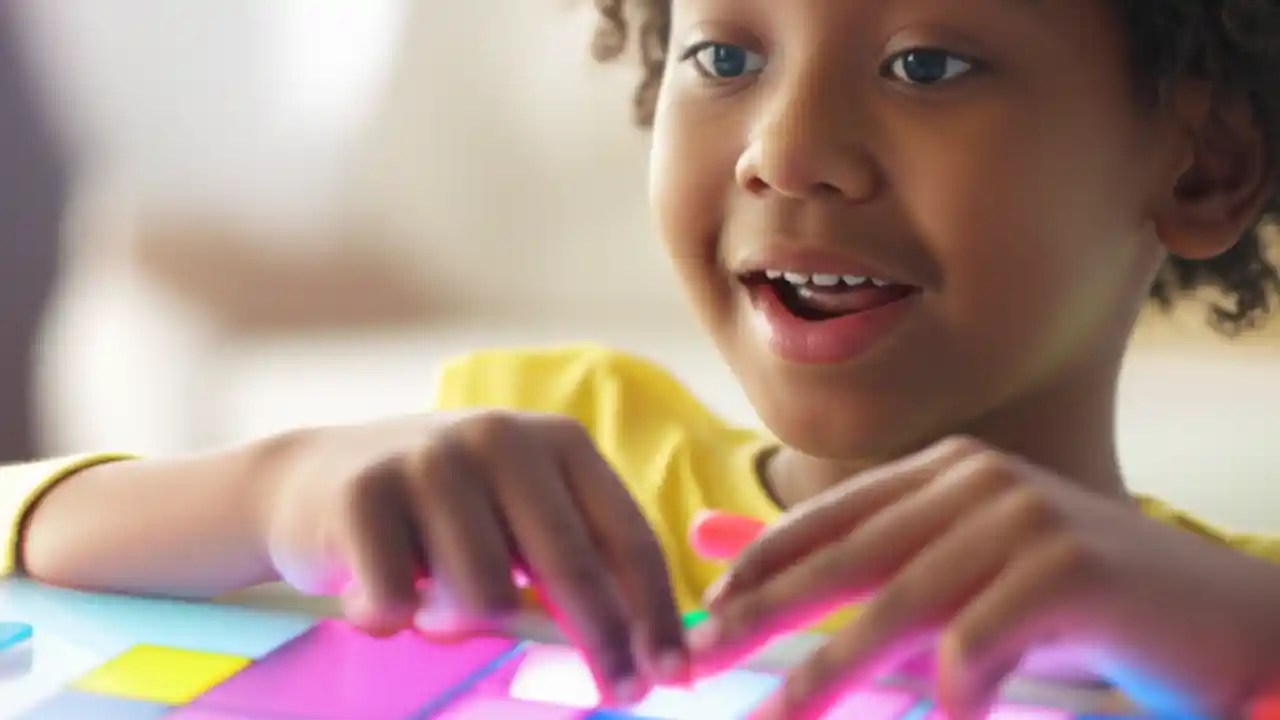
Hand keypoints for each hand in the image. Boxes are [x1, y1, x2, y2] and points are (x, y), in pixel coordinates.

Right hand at [260, 411, 684, 703]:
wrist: (312, 477)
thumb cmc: (440, 511)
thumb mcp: (517, 515)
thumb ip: (573, 562)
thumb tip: (643, 650)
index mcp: (556, 443)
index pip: (626, 536)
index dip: (655, 613)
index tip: (673, 674)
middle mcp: (501, 438)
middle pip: (573, 567)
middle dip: (603, 642)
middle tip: (620, 693)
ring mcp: (430, 460)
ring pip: (485, 596)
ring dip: (459, 624)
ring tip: (430, 603)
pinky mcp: (363, 493)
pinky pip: (400, 602)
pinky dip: (389, 620)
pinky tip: (373, 595)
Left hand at [687, 437, 1279, 718]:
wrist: (1215, 615)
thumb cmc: (1082, 603)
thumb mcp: (973, 571)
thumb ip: (880, 563)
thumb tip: (751, 568)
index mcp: (946, 472)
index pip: (828, 517)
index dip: (758, 564)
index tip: (703, 611)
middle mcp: (977, 481)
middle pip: (845, 558)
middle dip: (762, 614)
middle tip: (697, 659)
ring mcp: (1024, 518)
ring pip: (897, 606)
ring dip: (829, 674)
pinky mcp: (1068, 566)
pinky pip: (976, 648)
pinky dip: (950, 699)